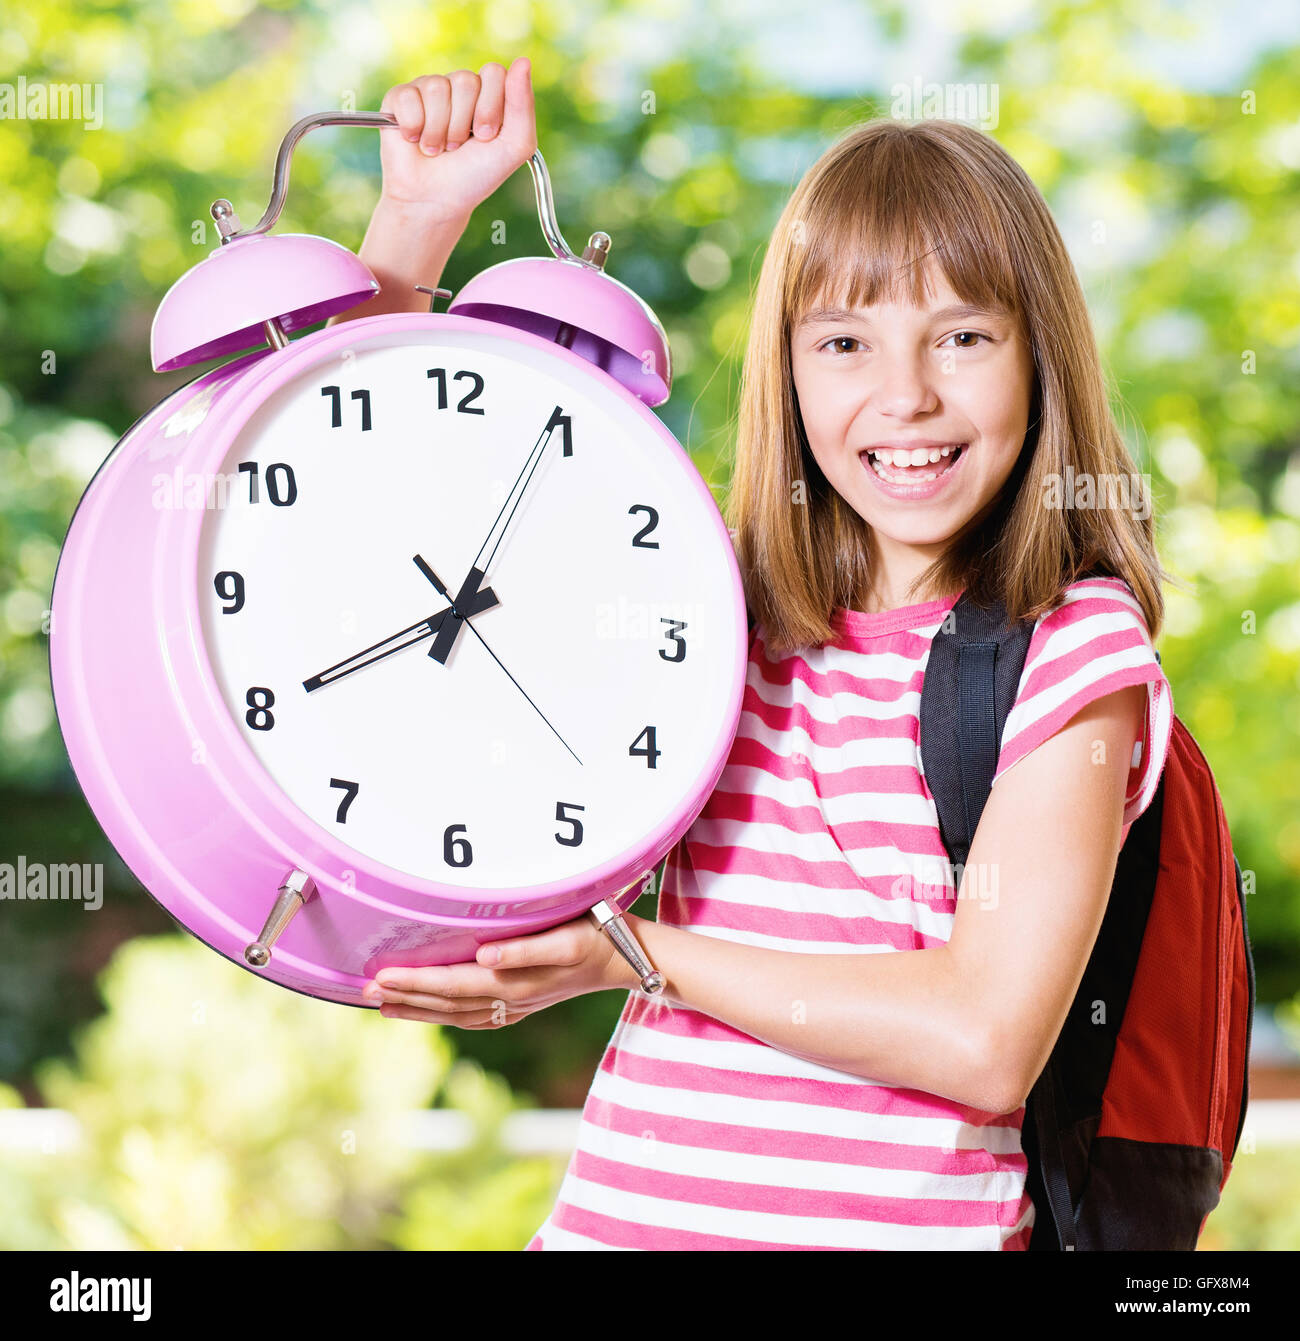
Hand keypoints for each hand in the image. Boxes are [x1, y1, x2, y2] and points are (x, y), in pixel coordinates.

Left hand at [363, 913, 633, 1027]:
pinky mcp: (524, 1004)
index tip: (381, 975)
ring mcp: (518, 1006)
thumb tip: (484, 956)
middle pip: (448, 1002)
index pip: (454, 984)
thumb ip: (526, 949)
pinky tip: (428, 1011)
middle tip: (364, 989)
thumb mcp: (568, 937)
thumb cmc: (600, 935)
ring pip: (456, 1014)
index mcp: (518, 982)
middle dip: (405, 996)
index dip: (416, 981)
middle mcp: (513, 1000)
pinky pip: (474, 1017)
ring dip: (418, 1009)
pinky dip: (445, 1015)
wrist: (631, 959)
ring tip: (382, 1004)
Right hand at [378, 58, 536, 218]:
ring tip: (438, 148)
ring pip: (437, 89)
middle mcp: (458, 87)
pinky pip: (409, 98)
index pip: (494, 73)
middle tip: (460, 146)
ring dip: (440, 131)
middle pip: (466, 80)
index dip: (490, 106)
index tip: (485, 136)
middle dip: (464, 123)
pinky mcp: (400, 98)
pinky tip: (415, 140)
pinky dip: (414, 128)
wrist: (436, 200)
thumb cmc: (476, 175)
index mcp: (487, 94)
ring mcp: (428, 89)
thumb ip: (523, 106)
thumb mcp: (513, 146)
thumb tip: (524, 61)